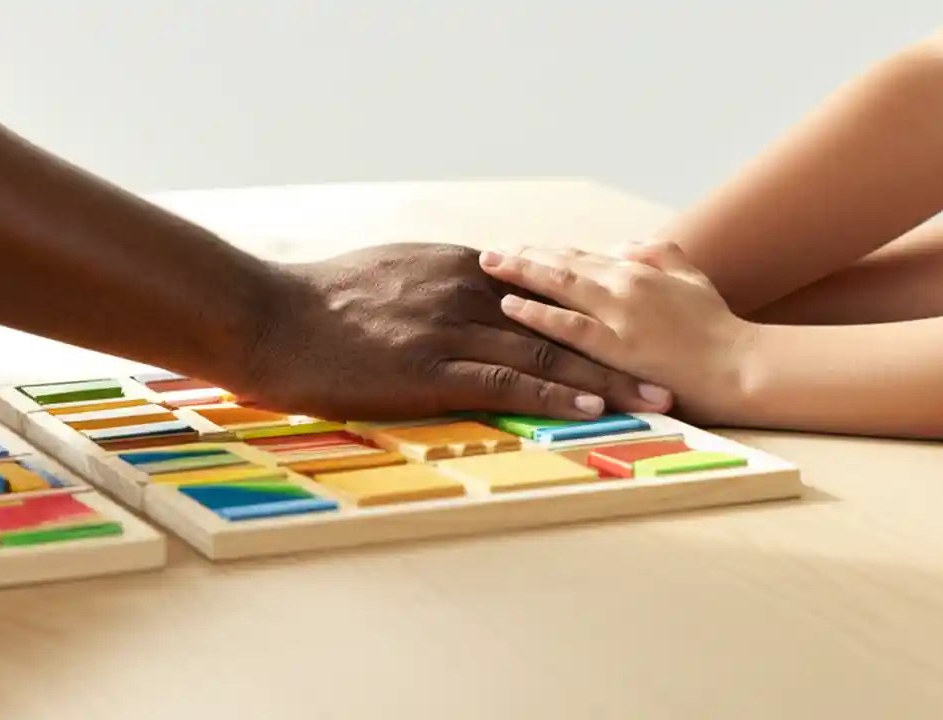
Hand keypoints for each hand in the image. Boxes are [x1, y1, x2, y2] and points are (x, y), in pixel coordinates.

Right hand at [230, 243, 672, 420]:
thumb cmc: (323, 299)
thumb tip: (469, 286)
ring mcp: (451, 331)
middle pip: (561, 322)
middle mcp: (466, 293)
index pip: (544, 290)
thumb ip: (437, 278)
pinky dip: (554, 397)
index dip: (595, 311)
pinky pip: (506, 384)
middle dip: (621, 345)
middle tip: (669, 366)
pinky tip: (591, 410)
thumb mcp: (390, 269)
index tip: (636, 326)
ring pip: (546, 354)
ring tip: (654, 396)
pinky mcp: (431, 370)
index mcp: (458, 268)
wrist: (272, 318)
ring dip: (606, 377)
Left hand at [478, 241, 753, 422]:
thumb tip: (623, 246)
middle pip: (563, 263)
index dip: (546, 251)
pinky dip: (537, 313)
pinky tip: (509, 305)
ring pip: (560, 285)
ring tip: (489, 266)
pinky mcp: (618, 346)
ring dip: (521, 273)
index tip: (517, 248)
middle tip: (488, 252)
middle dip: (524, 256)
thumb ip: (658, 255)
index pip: (581, 256)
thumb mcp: (691, 278)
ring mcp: (620, 313)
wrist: (742, 367)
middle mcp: (625, 284)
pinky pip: (568, 326)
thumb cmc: (718, 328)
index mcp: (639, 270)